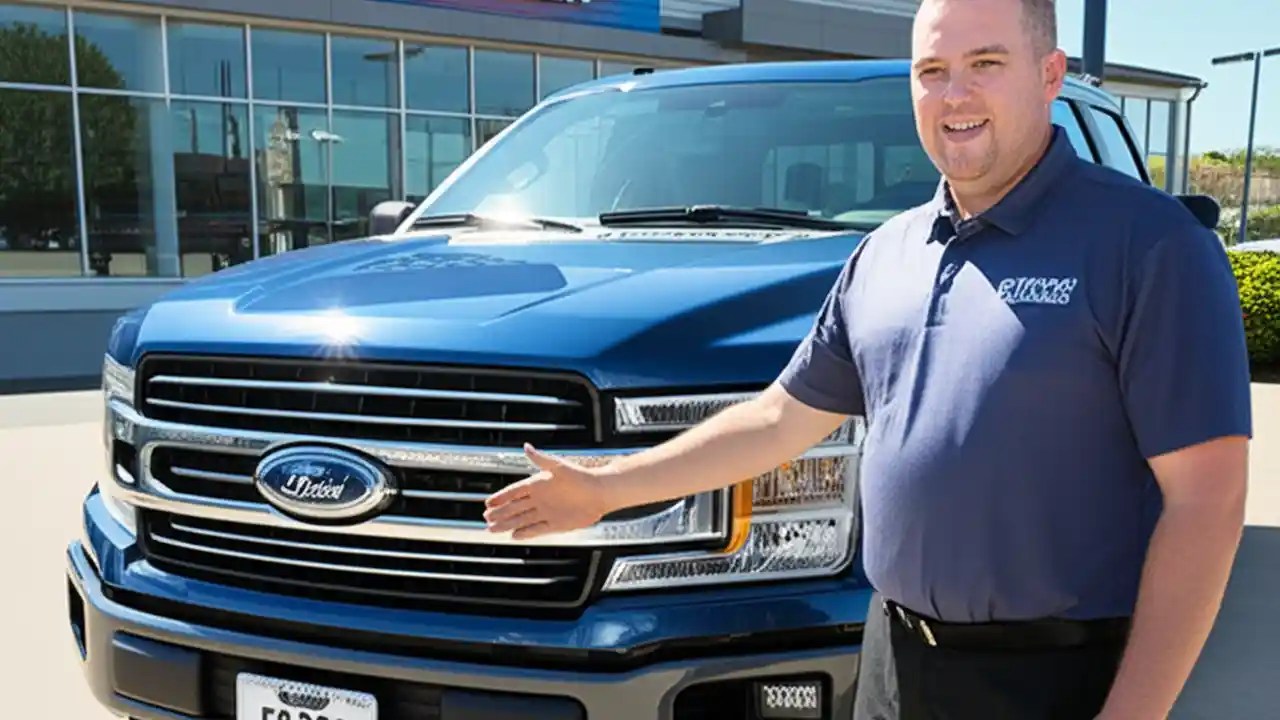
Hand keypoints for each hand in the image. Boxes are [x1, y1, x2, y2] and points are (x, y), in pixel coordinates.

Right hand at [483, 443, 609, 539]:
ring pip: (522, 520)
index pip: (514, 491)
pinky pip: (536, 529)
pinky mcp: (555, 524)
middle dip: (500, 513)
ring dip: (507, 524)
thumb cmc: (581, 477)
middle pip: (514, 508)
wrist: (600, 492)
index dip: (501, 497)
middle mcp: (540, 499)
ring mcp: (547, 512)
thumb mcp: (559, 466)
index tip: (488, 502)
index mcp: (538, 484)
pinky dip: (525, 533)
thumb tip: (526, 447)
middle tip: (486, 519)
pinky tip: (514, 536)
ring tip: (493, 529)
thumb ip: (541, 459)